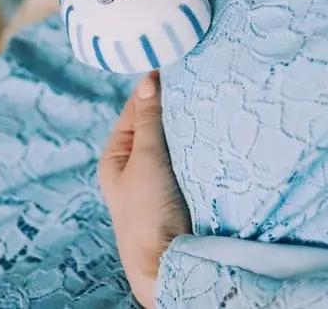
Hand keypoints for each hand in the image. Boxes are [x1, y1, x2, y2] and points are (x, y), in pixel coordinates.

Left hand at [99, 74, 190, 307]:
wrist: (166, 263)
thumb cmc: (147, 210)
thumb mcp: (145, 158)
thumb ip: (149, 118)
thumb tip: (148, 79)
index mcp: (117, 155)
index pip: (135, 109)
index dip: (152, 88)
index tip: (174, 65)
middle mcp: (136, 162)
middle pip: (155, 123)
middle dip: (172, 104)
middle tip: (195, 78)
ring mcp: (159, 175)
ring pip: (173, 139)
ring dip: (186, 123)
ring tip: (206, 98)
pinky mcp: (180, 185)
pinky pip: (187, 154)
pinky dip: (196, 141)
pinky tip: (210, 128)